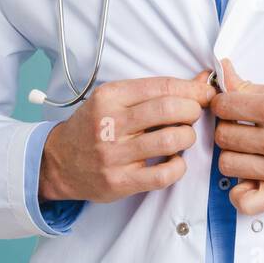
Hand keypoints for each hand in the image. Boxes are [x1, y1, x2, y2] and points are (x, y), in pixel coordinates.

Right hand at [39, 71, 216, 202]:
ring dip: (188, 137)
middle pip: (170, 110)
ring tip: (183, 137)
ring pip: (171, 140)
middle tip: (193, 116)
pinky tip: (174, 161)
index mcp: (110, 96)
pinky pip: (163, 174)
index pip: (163, 86)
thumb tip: (202, 81)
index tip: (205, 94)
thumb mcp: (117, 99)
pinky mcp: (118, 181)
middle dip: (193, 111)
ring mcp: (113, 154)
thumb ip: (156, 90)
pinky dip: (178, 167)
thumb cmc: (95, 126)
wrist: (58, 162)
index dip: (192, 89)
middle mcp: (110, 123)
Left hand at [210, 58, 263, 214]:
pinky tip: (252, 176)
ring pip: (227, 164)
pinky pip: (244, 201)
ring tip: (250, 150)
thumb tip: (224, 76)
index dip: (223, 103)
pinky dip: (241, 191)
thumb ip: (254, 87)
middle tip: (244, 126)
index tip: (231, 106)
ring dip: (234, 155)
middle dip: (229, 127)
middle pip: (222, 135)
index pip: (224, 106)